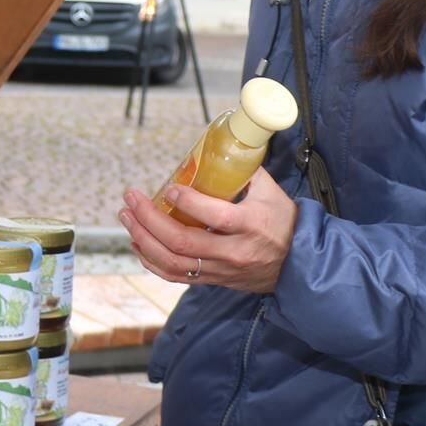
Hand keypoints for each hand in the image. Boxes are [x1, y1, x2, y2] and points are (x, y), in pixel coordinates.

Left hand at [118, 168, 297, 294]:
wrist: (298, 263)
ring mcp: (222, 269)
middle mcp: (234, 251)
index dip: (187, 202)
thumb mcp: (270, 190)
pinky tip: (137, 242)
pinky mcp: (213, 280)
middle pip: (183, 241)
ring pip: (173, 262)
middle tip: (131, 198)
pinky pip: (175, 275)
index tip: (169, 187)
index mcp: (251, 224)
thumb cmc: (282, 220)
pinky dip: (151, 260)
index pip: (215, 215)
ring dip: (143, 239)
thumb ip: (242, 170)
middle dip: (149, 219)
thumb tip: (218, 145)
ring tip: (126, 217)